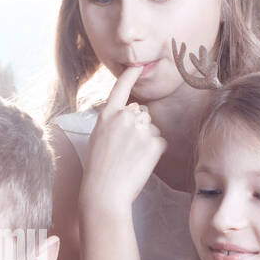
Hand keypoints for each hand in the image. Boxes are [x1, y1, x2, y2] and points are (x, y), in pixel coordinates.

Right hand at [78, 66, 166, 215]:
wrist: (105, 193)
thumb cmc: (99, 171)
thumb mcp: (99, 139)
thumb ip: (114, 122)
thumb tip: (137, 111)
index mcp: (107, 116)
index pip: (120, 89)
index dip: (130, 76)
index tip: (138, 66)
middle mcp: (124, 117)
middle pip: (141, 113)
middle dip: (138, 127)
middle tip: (125, 150)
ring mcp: (141, 129)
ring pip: (151, 128)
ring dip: (146, 140)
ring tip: (131, 159)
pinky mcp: (155, 143)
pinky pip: (160, 141)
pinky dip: (154, 153)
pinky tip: (140, 163)